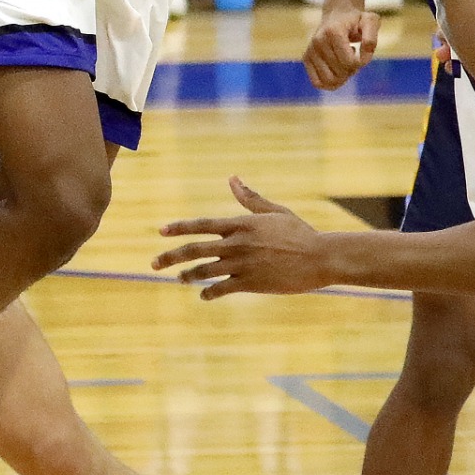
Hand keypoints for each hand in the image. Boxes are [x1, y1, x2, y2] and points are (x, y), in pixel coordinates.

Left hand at [154, 178, 335, 297]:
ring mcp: (243, 264)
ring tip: (179, 278)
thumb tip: (232, 179)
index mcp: (241, 224)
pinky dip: (210, 292)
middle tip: (154, 263)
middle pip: (195, 249)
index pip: (202, 224)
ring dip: (188, 275)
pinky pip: (222, 289)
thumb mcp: (274, 211)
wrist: (320, 257)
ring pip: (205, 270)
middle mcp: (237, 243)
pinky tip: (204, 295)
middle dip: (171, 256)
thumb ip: (250, 198)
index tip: (160, 231)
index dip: (179, 227)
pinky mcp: (251, 283)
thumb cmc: (298, 232)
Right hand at [304, 4, 380, 90]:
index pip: (349, 62)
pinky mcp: (306, 58)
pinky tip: (336, 71)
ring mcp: (310, 50)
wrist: (337, 15)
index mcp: (333, 32)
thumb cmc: (357, 20)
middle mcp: (318, 41)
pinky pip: (317, 83)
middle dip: (352, 70)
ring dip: (342, 77)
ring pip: (329, 81)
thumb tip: (363, 60)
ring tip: (344, 63)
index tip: (361, 52)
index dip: (360, 63)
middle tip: (353, 57)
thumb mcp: (371, 22)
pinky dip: (329, 83)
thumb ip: (371, 40)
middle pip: (340, 73)